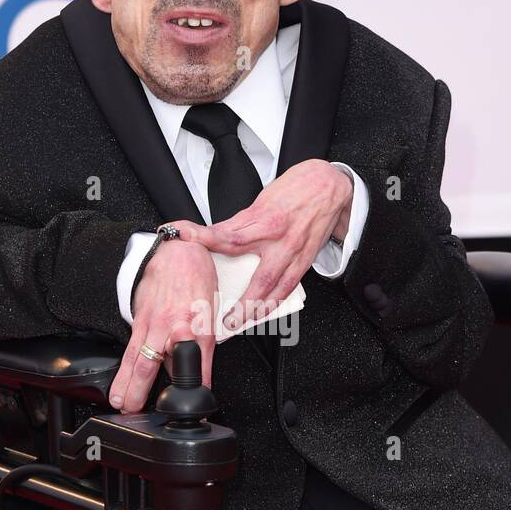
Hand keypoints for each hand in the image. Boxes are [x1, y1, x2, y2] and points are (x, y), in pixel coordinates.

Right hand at [109, 239, 217, 412]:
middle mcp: (171, 326)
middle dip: (141, 388)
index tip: (195, 403)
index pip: (197, 362)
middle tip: (134, 408)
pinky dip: (124, 370)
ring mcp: (151, 325)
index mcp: (196, 325)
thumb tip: (199, 379)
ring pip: (135, 358)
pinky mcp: (139, 322)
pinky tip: (119, 387)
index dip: (195, 384)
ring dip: (125, 384)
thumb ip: (204, 348)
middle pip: (152, 361)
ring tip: (120, 402)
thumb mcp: (212, 314)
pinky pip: (130, 349)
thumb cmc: (197, 282)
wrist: (176, 253)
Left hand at [171, 160, 352, 329]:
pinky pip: (288, 287)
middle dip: (238, 300)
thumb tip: (216, 236)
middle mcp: (280, 240)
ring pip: (274, 289)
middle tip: (219, 316)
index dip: (203, 238)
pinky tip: (262, 312)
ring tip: (237, 323)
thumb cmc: (296, 189)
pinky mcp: (305, 261)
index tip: (182, 238)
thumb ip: (240, 223)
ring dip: (255, 309)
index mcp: (265, 220)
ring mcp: (294, 253)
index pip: (227, 235)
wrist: (329, 186)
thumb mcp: (261, 200)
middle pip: (255, 276)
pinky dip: (274, 303)